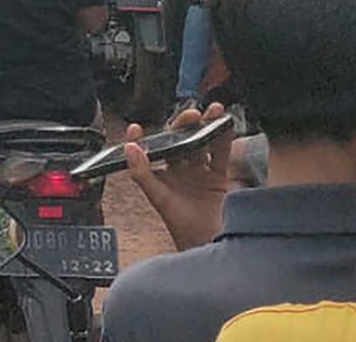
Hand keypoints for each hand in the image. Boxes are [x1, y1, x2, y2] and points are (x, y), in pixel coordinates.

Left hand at [124, 102, 234, 250]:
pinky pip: (221, 153)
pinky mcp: (217, 177)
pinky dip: (224, 139)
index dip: (142, 138)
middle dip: (184, 125)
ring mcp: (198, 172)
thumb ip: (142, 174)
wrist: (209, 244)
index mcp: (160, 174)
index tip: (136, 126)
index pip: (148, 151)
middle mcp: (178, 170)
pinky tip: (226, 126)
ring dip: (206, 126)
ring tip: (211, 111)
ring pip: (201, 143)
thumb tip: (130, 148)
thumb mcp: (158, 198)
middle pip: (179, 140)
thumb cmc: (181, 227)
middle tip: (190, 114)